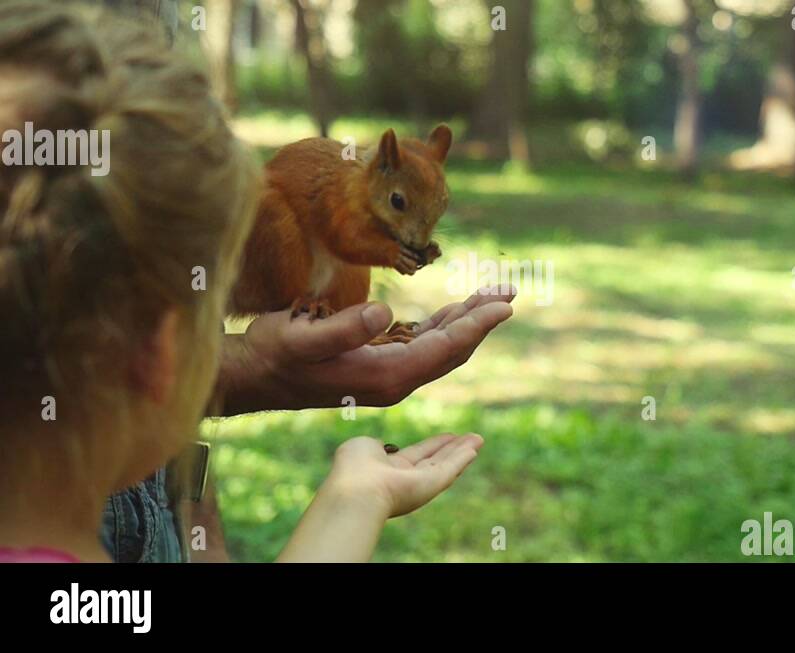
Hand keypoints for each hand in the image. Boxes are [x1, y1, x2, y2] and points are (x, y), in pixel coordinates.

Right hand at [216, 286, 514, 414]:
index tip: (505, 303)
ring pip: (441, 347)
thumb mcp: (302, 337)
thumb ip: (344, 328)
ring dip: (467, 320)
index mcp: (385, 375)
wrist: (254, 375)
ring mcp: (389, 375)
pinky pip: (424, 346)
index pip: (445, 347)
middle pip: (453, 349)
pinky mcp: (380, 366)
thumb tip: (385, 312)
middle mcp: (395, 380)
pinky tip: (456, 311)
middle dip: (482, 319)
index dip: (477, 323)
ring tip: (493, 295)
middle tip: (510, 290)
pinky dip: (444, 326)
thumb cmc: (275, 354)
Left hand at [323, 433, 483, 517]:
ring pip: (445, 465)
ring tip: (478, 439)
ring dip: (463, 452)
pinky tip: (473, 449)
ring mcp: (419, 483)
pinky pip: (449, 470)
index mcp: (387, 468)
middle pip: (435, 460)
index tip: (447, 436)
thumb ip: (375, 445)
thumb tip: (383, 447)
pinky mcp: (430, 485)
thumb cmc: (352, 468)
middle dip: (453, 448)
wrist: (356, 491)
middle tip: (471, 437)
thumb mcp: (361, 446)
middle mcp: (405, 478)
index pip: (415, 455)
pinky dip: (462, 459)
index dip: (432, 445)